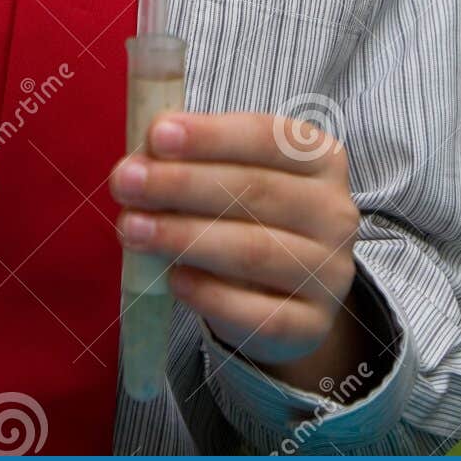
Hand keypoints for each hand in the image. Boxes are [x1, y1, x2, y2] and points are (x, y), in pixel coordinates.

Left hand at [110, 110, 362, 375]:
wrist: (286, 296)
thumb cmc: (250, 218)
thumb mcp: (230, 177)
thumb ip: (193, 162)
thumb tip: (141, 158)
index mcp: (319, 158)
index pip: (265, 137)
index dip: (210, 135)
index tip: (156, 135)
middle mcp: (334, 211)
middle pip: (255, 191)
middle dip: (182, 184)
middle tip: (125, 181)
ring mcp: (329, 271)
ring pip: (254, 251)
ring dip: (185, 236)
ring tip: (132, 228)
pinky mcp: (313, 325)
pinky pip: (258, 313)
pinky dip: (210, 294)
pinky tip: (173, 280)